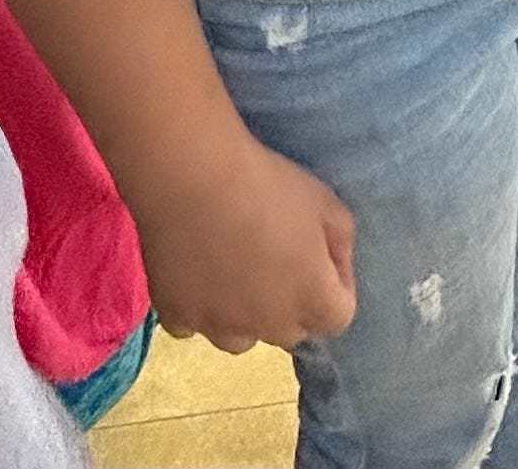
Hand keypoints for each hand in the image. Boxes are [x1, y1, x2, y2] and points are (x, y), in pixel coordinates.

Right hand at [131, 130, 356, 352]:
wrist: (195, 180)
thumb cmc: (268, 186)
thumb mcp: (326, 202)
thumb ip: (339, 243)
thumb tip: (330, 267)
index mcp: (310, 299)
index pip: (338, 317)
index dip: (336, 285)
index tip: (321, 254)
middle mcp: (267, 326)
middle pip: (291, 330)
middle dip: (294, 302)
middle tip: (279, 257)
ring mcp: (219, 327)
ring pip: (242, 337)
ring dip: (247, 314)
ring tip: (236, 271)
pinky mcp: (177, 318)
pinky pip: (195, 325)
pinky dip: (201, 307)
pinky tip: (198, 273)